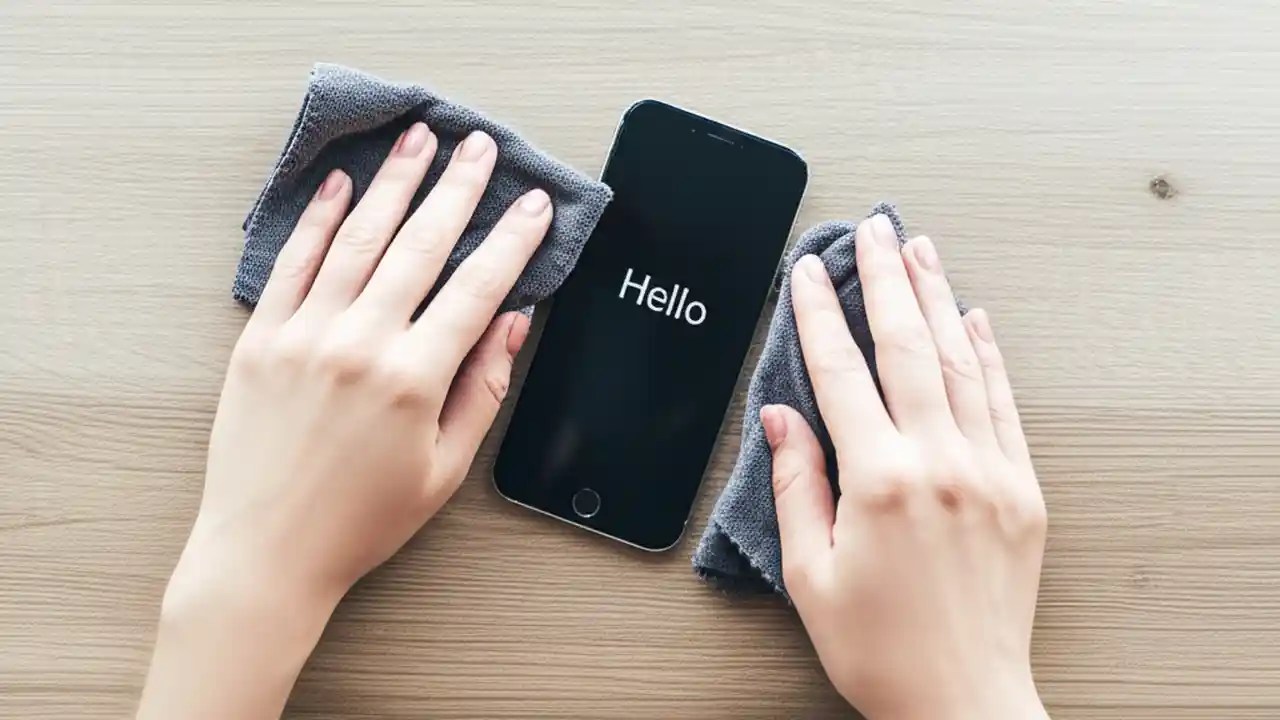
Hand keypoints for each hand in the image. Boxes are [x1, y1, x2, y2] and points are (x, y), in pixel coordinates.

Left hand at [139, 124, 550, 718]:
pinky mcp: (260, 340)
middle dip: (458, 189)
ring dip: (394, 184)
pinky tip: (343, 186)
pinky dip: (319, 219)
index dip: (512, 242)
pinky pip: (293, 263)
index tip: (534, 205)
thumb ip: (482, 390)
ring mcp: (303, 336)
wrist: (265, 552)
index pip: (476, 289)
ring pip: (359, 239)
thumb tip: (511, 324)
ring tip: (419, 140)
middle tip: (480, 148)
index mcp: (411, 379)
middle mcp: (358, 344)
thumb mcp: (444, 469)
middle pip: (419, 246)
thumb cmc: (360, 521)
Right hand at [765, 215, 1048, 719]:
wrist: (964, 702)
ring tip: (922, 251)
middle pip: (908, 348)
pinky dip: (990, 356)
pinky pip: (1005, 405)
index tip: (809, 274)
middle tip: (876, 229)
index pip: (842, 374)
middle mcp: (940, 464)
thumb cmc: (881, 650)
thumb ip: (795, 485)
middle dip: (887, 280)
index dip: (820, 315)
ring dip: (938, 299)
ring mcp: (990, 472)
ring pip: (961, 363)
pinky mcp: (1023, 490)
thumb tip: (780, 419)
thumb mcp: (810, 574)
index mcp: (880, 482)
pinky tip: (975, 319)